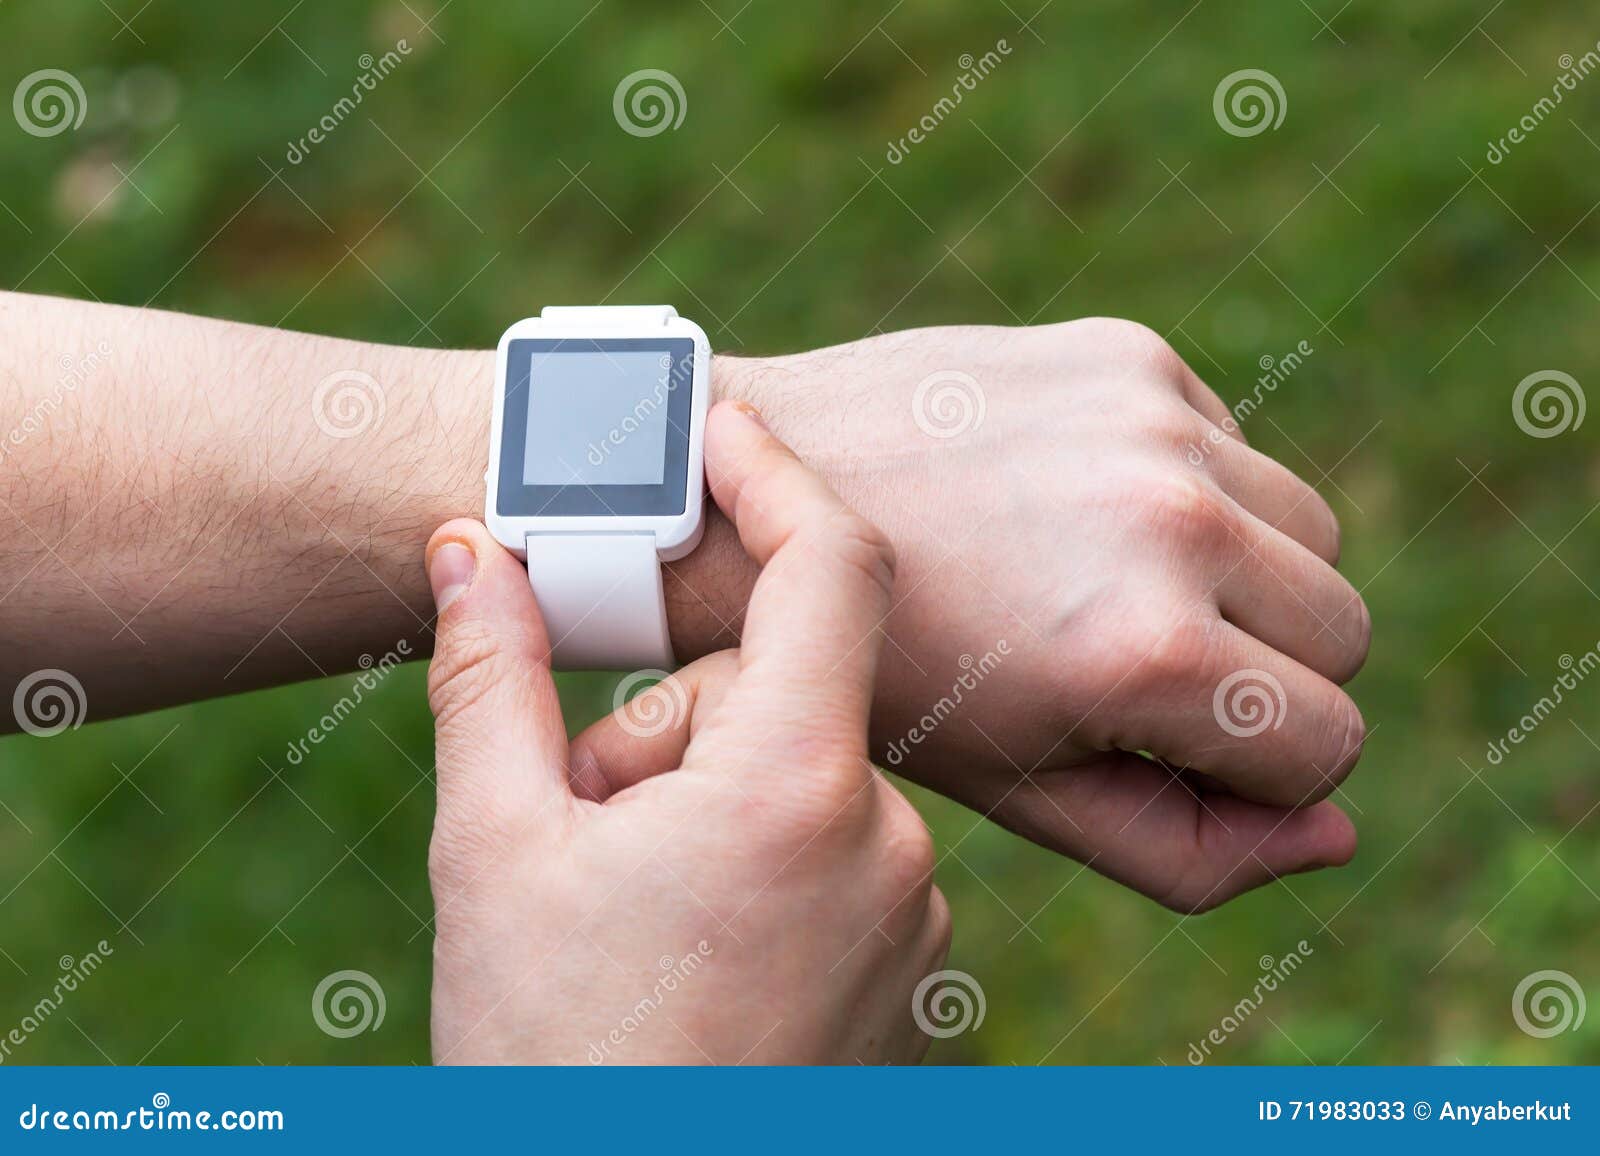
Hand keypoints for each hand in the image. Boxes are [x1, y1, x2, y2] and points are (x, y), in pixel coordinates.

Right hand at [424, 401, 949, 1064]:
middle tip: (583, 829)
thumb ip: (492, 675)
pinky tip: (686, 942)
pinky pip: (829, 845)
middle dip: (670, 727)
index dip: (771, 475)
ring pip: (795, 772)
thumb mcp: (494, 846)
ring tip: (626, 908)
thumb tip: (470, 545)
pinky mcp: (907, 958)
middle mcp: (884, 839)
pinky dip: (757, 856)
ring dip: (706, 798)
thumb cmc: (551, 1048)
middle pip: (774, 690)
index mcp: (796, 787)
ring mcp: (907, 907)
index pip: (830, 566)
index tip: (717, 424)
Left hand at [685, 319, 1370, 911]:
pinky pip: (1237, 447)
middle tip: (1138, 671)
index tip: (1159, 748)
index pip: (1327, 745)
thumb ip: (1187, 849)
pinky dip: (1192, 490)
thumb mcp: (1018, 790)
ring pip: (1310, 530)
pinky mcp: (1130, 353)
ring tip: (1111, 589)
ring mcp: (1153, 421)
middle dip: (1266, 673)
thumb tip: (1336, 835)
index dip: (1254, 771)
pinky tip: (1074, 508)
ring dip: (1246, 577)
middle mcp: (1172, 519)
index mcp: (1143, 649)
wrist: (752, 498)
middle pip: (1344, 630)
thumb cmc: (885, 673)